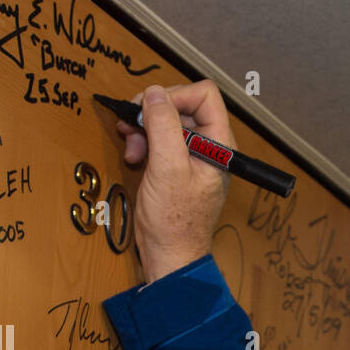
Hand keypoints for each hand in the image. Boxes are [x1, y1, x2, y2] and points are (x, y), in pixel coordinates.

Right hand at [117, 80, 232, 283]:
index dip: (175, 95)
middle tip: (131, 123)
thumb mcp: (167, 168)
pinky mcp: (176, 166)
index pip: (204, 95)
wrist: (169, 254)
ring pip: (167, 121)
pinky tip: (133, 156)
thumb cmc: (175, 221)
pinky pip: (159, 139)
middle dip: (153, 112)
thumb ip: (163, 127)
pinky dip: (143, 141)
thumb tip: (154, 94)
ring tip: (130, 145)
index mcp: (219, 144)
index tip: (151, 109)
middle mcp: (209, 147)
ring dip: (144, 127)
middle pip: (182, 105)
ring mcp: (192, 156)